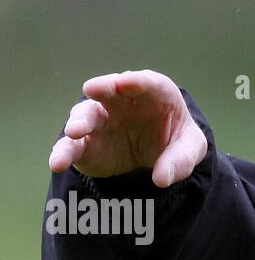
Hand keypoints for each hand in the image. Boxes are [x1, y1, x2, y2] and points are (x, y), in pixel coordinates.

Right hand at [48, 69, 207, 188]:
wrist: (160, 155)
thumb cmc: (176, 140)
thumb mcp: (190, 149)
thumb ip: (181, 160)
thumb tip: (162, 178)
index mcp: (155, 94)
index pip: (148, 83)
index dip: (137, 81)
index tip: (126, 83)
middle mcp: (123, 101)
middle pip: (110, 90)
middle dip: (102, 88)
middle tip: (92, 89)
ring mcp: (102, 120)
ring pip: (86, 115)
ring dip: (80, 121)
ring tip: (75, 132)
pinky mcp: (87, 144)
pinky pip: (72, 146)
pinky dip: (64, 153)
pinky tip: (58, 162)